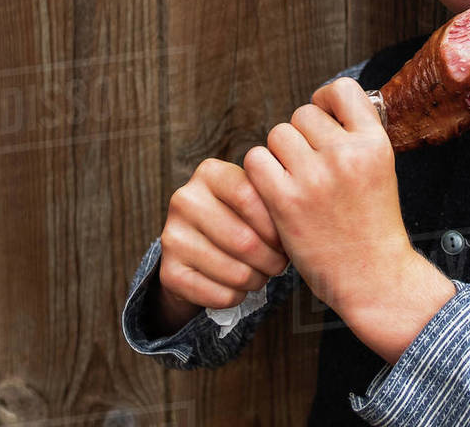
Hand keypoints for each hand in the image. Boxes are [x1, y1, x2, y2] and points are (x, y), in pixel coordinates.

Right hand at [154, 158, 288, 333]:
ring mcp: (171, 237)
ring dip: (258, 280)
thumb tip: (300, 216)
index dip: (275, 224)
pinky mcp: (168, 272)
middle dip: (272, 259)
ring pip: (235, 272)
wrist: (199, 249)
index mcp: (209, 173)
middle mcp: (184, 200)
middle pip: (244, 240)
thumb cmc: (242, 219)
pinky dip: (238, 297)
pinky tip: (239, 287)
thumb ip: (272, 197)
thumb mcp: (254, 197)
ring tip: (262, 273)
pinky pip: (219, 295)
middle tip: (280, 263)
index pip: (249, 196)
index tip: (288, 236)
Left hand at [244, 77, 414, 317]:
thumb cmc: (373, 223)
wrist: (372, 274)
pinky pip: (256, 161)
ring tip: (294, 179)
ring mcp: (315, 177)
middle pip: (302, 115)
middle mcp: (346, 154)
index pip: (342, 91)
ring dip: (279, 154)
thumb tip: (324, 105)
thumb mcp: (381, 168)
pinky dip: (261, 173)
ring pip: (277, 135)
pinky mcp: (287, 200)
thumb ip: (357, 136)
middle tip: (309, 164)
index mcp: (374, 143)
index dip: (326, 100)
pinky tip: (276, 189)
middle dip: (301, 135)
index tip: (323, 117)